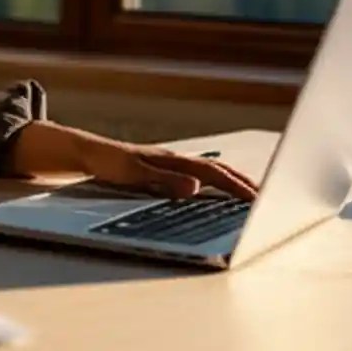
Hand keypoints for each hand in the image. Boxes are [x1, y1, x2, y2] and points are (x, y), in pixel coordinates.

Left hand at [79, 140, 257, 199]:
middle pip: (216, 169)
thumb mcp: (132, 173)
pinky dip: (213, 180)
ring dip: (230, 180)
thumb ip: (163, 180)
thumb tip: (197, 187)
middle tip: (268, 196)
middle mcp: (173, 159)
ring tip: (250, 192)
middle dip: (242, 182)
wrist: (83, 151)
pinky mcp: (161, 169)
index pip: (212, 173)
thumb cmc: (105, 162)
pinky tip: (215, 186)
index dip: (235, 186)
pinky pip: (196, 173)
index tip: (258, 199)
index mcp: (171, 160)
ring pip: (208, 170)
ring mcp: (168, 162)